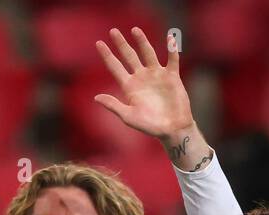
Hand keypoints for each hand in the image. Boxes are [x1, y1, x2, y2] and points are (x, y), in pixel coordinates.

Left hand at [94, 28, 193, 142]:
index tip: (98, 43)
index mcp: (129, 87)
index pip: (115, 67)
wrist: (172, 129)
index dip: (107, 55)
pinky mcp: (172, 76)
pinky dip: (171, 48)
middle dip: (121, 44)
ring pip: (148, 53)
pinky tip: (169, 37)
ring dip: (142, 41)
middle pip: (129, 56)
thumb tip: (96, 97)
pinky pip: (172, 58)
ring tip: (134, 30)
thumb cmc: (150, 126)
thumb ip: (113, 105)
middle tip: (113, 31)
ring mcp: (156, 75)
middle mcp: (141, 78)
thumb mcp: (128, 117)